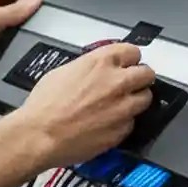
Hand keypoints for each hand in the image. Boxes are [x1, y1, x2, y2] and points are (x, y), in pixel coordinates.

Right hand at [16, 43, 153, 168]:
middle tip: (129, 84)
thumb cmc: (44, 106)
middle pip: (147, 74)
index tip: (126, 64)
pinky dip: (123, 122)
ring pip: (146, 98)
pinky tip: (107, 123)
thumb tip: (96, 70)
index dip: (128, 59)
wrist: (40, 135)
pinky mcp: (123, 130)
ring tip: (119, 105)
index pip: (133, 51)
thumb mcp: (62, 72)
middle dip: (139, 78)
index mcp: (100, 62)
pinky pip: (132, 122)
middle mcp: (117, 82)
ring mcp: (123, 107)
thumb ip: (87, 67)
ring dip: (135, 100)